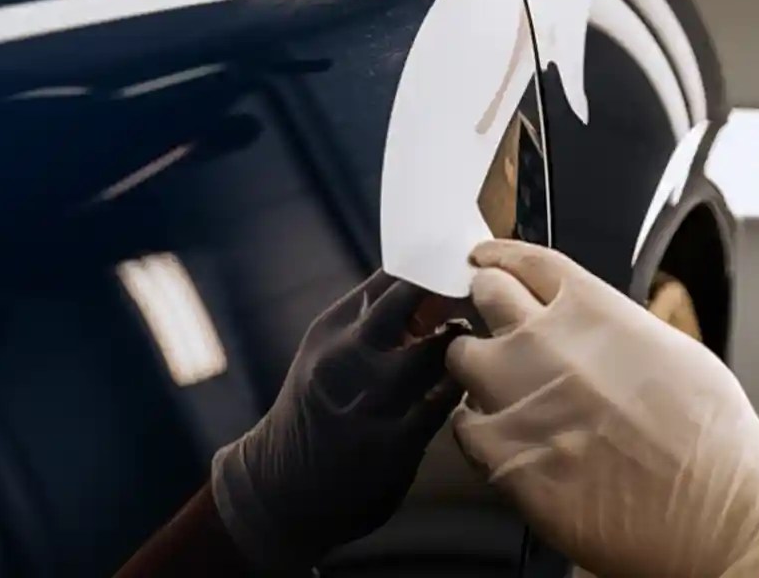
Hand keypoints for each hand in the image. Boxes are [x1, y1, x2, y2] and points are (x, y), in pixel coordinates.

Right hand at [211, 271, 462, 570]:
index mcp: (331, 329)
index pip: (392, 277)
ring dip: (464, 343)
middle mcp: (348, 357)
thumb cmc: (319, 410)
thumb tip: (431, 290)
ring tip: (470, 346)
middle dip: (451, 294)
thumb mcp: (328, 355)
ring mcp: (372, 398)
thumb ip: (371, 323)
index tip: (457, 272)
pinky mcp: (396, 441)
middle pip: (415, 300)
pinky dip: (461, 386)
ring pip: (440, 349)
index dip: (432, 270)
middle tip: (474, 300)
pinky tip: (463, 385)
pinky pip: (447, 399)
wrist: (284, 489)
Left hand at [445, 240, 758, 577]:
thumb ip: (614, 329)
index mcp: (593, 309)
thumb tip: (592, 329)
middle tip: (494, 321)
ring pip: (464, 356)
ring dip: (479, 366)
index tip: (487, 259)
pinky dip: (479, 427)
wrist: (713, 512)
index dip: (501, 257)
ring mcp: (516, 395)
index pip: (526, 260)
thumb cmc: (710, 441)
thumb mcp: (673, 351)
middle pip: (485, 294)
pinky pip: (464, 425)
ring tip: (505, 388)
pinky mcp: (501, 453)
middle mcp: (546, 341)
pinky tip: (507, 437)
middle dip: (487, 302)